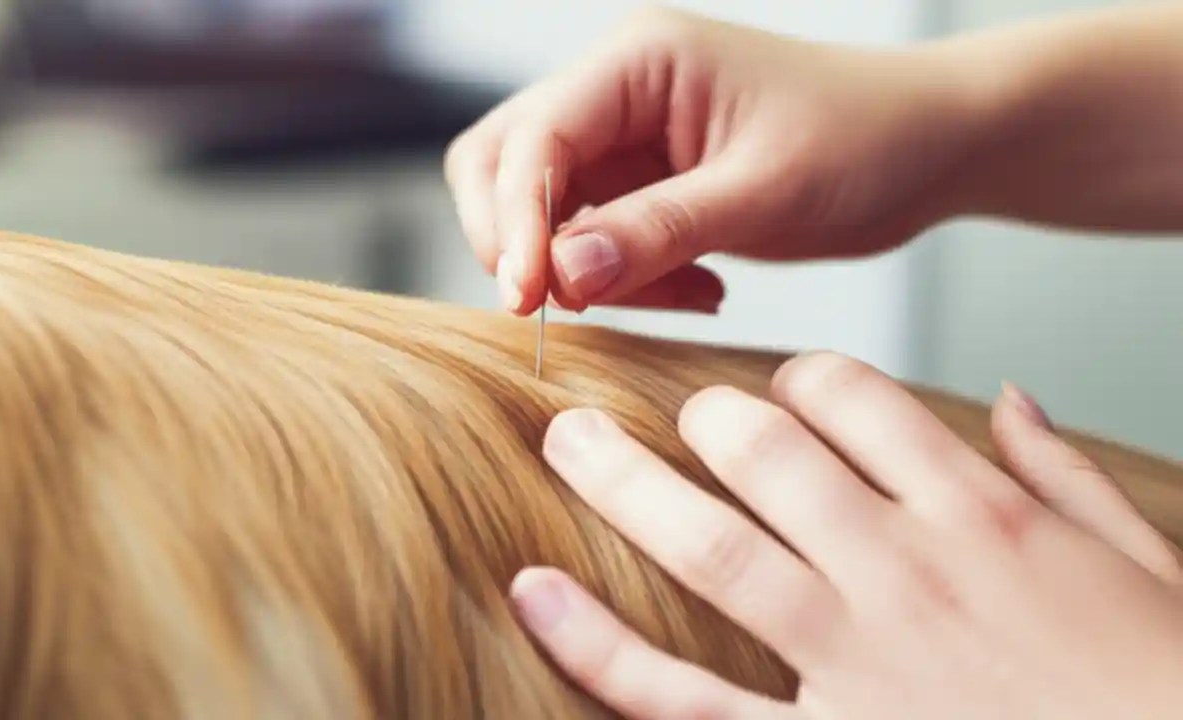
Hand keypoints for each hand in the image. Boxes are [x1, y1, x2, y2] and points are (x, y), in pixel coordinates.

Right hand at [444, 7, 981, 314]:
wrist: (926, 147)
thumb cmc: (864, 140)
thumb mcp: (765, 191)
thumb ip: (659, 231)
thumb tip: (561, 275)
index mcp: (638, 61)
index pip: (534, 138)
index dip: (515, 219)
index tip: (526, 298)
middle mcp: (614, 90)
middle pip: (503, 162)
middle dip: (517, 239)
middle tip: (560, 308)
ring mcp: (623, 138)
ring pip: (539, 209)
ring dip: (578, 269)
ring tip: (683, 292)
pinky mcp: (640, 185)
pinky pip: (590, 241)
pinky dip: (622, 279)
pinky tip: (700, 288)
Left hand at [511, 352, 1182, 718]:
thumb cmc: (1157, 687)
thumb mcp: (1143, 563)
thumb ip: (1068, 474)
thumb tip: (1012, 398)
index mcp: (982, 516)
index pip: (858, 397)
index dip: (804, 377)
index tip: (783, 386)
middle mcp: (905, 571)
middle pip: (765, 451)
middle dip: (703, 417)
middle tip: (667, 412)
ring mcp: (853, 661)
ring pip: (712, 545)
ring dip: (623, 483)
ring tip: (568, 440)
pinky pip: (686, 695)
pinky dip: (600, 648)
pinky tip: (537, 596)